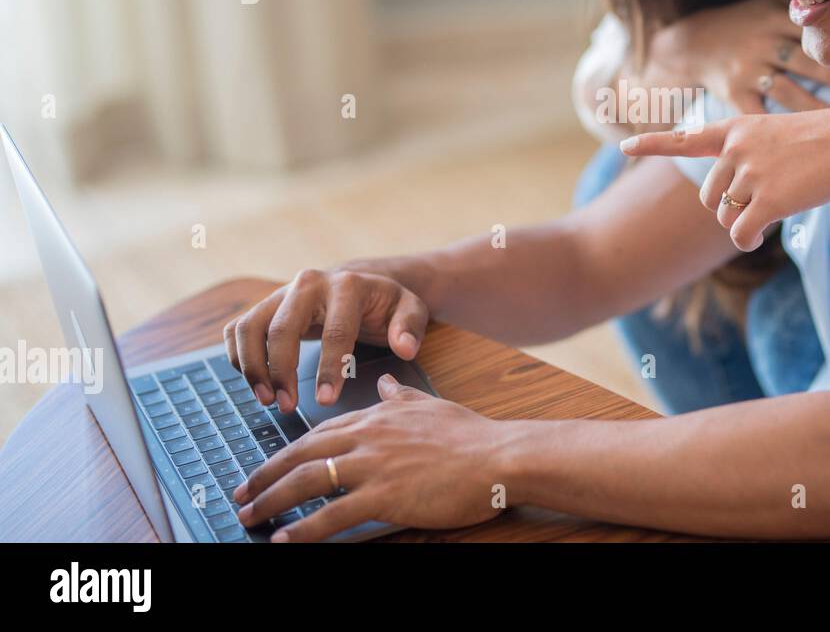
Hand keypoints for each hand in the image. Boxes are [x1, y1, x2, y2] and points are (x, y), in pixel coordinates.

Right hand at [223, 265, 430, 412]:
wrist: (359, 284)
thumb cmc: (384, 304)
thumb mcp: (409, 309)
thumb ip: (410, 326)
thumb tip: (405, 348)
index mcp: (347, 285)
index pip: (335, 330)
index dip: (330, 368)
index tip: (326, 400)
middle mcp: (309, 284)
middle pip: (282, 328)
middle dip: (281, 371)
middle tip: (287, 407)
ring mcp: (281, 293)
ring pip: (250, 327)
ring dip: (252, 367)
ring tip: (266, 400)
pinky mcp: (264, 305)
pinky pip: (238, 330)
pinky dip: (239, 357)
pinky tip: (255, 382)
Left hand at [232, 374, 506, 540]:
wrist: (498, 455)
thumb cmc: (470, 436)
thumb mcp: (431, 404)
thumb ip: (401, 396)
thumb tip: (386, 381)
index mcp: (376, 416)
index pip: (318, 433)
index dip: (287, 451)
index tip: (267, 466)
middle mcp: (367, 437)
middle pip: (301, 455)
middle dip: (264, 475)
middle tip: (240, 494)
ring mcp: (373, 466)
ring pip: (308, 482)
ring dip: (272, 500)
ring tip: (249, 518)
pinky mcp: (384, 495)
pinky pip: (332, 514)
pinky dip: (303, 528)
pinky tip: (283, 538)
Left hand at [621, 105, 829, 250]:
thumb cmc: (820, 139)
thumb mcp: (774, 133)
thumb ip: (744, 154)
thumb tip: (728, 196)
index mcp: (734, 130)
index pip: (684, 138)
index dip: (651, 144)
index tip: (624, 148)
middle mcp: (734, 150)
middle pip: (710, 196)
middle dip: (730, 207)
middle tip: (763, 198)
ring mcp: (749, 174)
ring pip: (726, 216)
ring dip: (743, 222)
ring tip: (774, 207)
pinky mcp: (766, 200)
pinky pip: (739, 233)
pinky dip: (746, 240)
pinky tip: (759, 237)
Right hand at [654, 0, 829, 113]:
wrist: (689, 45)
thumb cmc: (740, 25)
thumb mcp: (764, 5)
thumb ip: (799, 4)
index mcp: (771, 18)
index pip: (811, 29)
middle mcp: (760, 43)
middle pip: (804, 60)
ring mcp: (745, 70)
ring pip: (787, 91)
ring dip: (817, 105)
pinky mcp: (733, 94)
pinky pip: (759, 114)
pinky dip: (779, 128)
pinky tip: (802, 140)